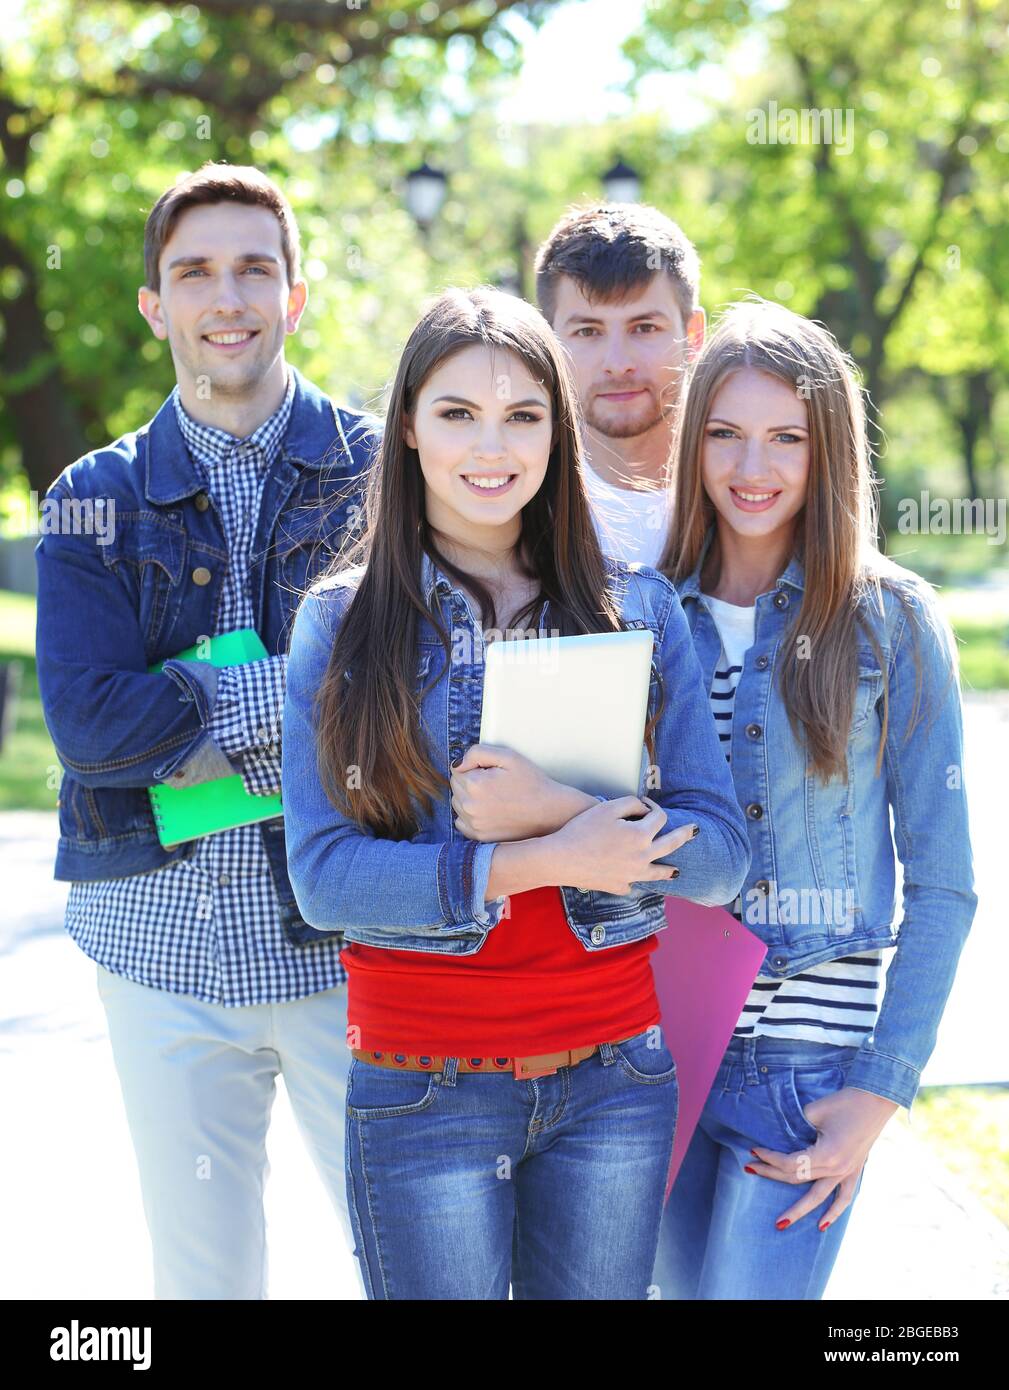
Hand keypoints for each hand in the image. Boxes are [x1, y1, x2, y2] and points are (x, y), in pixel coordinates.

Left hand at [451, 743, 595, 841]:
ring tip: (493, 797)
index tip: (492, 772)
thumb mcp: (508, 757)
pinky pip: (461, 822)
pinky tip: (488, 811)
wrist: (549, 812)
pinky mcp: (479, 836)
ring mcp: (474, 824)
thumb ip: (477, 753)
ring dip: (468, 798)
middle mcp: (470, 806)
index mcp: (475, 784)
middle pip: (455, 786)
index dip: (474, 767)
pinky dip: (470, 816)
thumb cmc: (531, 782)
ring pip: (457, 803)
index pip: (457, 770)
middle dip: (469, 781)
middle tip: (495, 783)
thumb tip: (457, 763)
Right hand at [547, 795, 696, 894]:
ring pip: (658, 873)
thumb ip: (631, 803)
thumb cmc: (582, 830)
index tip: (647, 805)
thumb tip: (645, 808)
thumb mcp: (607, 807)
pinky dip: (637, 881)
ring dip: (669, 870)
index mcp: (641, 836)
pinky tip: (638, 881)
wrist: (561, 859)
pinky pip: (633, 884)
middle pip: (670, 845)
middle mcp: (643, 857)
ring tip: (677, 871)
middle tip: (694, 831)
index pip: (659, 818)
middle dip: (683, 835)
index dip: (654, 807)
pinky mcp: (619, 886)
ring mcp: (632, 875)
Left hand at [748, 1086, 899, 1231]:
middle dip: (771, 1175)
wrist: (875, 1101)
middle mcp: (836, 1169)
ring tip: (779, 1224)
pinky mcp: (854, 1171)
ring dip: (798, 1210)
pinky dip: (834, 1212)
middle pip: (797, 1178)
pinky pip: (844, 1197)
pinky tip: (822, 1226)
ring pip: (818, 1197)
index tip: (753, 1150)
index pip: (789, 1163)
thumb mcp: (814, 1112)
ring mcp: (847, 1173)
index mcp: (826, 1154)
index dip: (769, 1157)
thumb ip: (796, 1127)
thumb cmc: (844, 1103)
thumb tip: (779, 1138)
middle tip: (749, 1169)